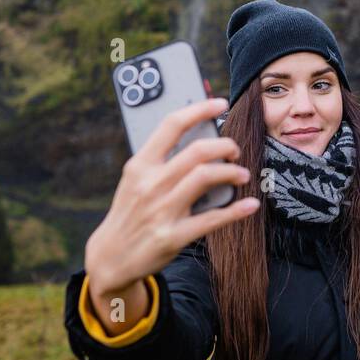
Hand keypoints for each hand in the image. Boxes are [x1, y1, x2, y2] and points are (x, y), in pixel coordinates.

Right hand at [85, 97, 258, 297]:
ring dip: (232, 172)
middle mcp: (150, 184)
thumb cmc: (130, 212)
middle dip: (225, 145)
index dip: (200, 109)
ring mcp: (161, 210)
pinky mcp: (172, 236)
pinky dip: (236, 210)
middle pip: (197, 150)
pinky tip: (250, 205)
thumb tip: (200, 138)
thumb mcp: (135, 180)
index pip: (171, 125)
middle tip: (235, 151)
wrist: (110, 256)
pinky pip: (212, 219)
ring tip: (242, 174)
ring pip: (206, 177)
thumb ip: (161, 160)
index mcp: (140, 165)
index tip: (221, 103)